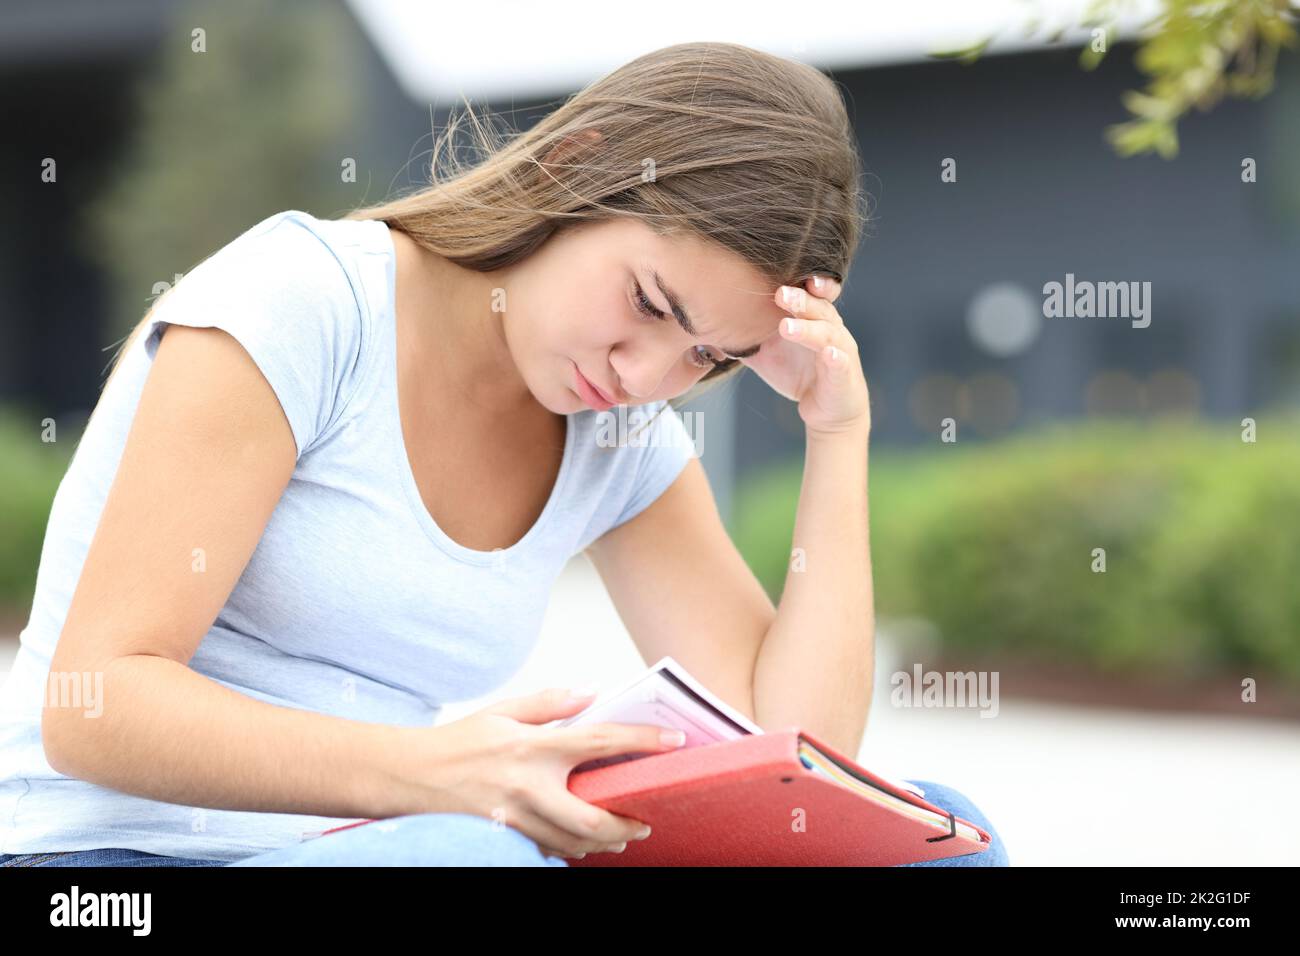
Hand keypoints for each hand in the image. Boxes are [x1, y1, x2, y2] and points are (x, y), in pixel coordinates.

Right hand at [410, 687, 682, 859]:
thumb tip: (591, 694)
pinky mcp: (506, 838)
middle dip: (626, 824)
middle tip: (645, 821)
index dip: (643, 741)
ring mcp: (517, 818)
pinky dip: (571, 848)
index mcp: (534, 747)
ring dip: (603, 843)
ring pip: (574, 843)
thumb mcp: (503, 711)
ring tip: (620, 835)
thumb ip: (550, 703)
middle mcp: (529, 787)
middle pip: (593, 817)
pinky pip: (548, 849)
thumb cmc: (457, 743)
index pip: (601, 741)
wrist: (409, 776)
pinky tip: (582, 841)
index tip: (673, 742)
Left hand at [741, 275, 870, 436]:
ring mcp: (839, 350)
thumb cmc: (797, 373)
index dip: (799, 280)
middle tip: (779, 294)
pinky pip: (841, 363)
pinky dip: (835, 358)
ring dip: (808, 328)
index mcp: (810, 317)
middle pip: (817, 307)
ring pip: (827, 333)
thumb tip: (707, 326)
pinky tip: (828, 354)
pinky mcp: (843, 375)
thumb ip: (744, 337)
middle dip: (799, 299)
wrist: (827, 411)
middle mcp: (828, 327)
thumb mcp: (765, 353)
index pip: (807, 292)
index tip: (778, 271)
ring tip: (786, 327)